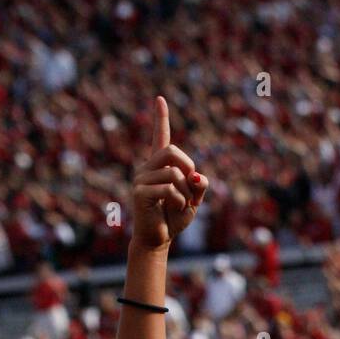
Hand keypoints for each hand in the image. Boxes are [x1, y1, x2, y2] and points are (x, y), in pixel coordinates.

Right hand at [131, 95, 207, 250]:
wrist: (158, 239)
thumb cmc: (174, 218)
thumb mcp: (194, 200)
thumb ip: (199, 185)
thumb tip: (196, 175)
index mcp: (159, 166)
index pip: (160, 137)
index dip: (160, 118)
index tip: (159, 99)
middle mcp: (147, 168)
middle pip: (173, 151)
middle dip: (189, 168)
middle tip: (191, 188)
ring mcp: (141, 179)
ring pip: (174, 172)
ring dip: (186, 191)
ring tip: (182, 204)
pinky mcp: (140, 192)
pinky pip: (169, 188)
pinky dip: (179, 200)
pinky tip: (175, 208)